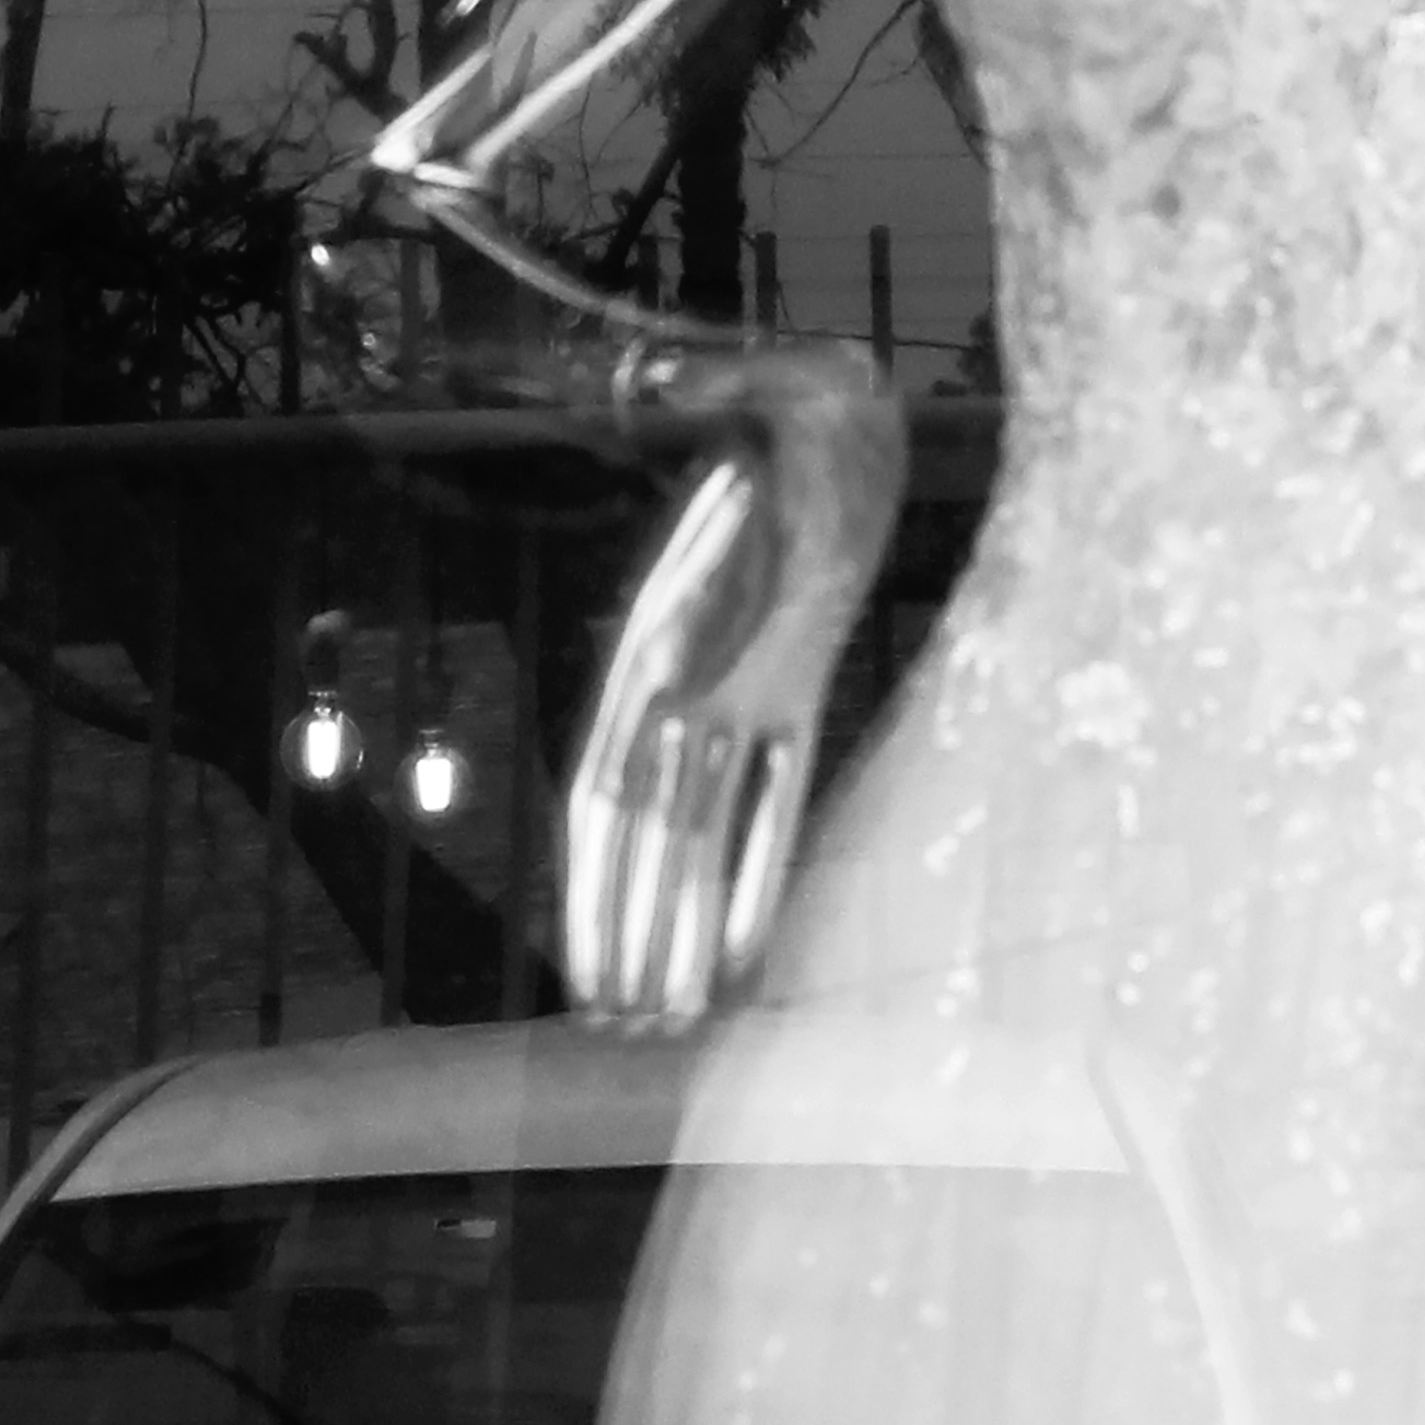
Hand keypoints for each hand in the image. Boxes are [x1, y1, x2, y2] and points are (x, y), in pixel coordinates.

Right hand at [548, 332, 899, 1031]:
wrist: (832, 388)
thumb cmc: (796, 391)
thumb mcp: (761, 391)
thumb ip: (718, 404)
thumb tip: (687, 408)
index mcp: (663, 635)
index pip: (614, 788)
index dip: (602, 884)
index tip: (593, 967)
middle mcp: (687, 674)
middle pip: (650, 832)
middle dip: (638, 932)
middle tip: (630, 1036)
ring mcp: (736, 683)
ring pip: (699, 830)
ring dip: (683, 923)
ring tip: (670, 1025)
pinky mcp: (793, 682)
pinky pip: (772, 792)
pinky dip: (758, 871)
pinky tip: (747, 950)